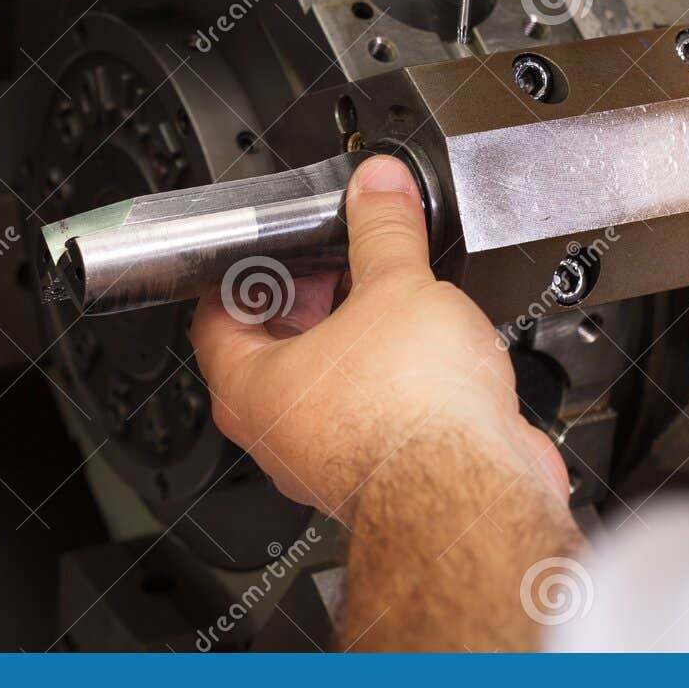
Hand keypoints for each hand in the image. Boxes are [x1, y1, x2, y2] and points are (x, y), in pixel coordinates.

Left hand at [191, 155, 568, 521]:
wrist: (473, 497)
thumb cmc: (412, 418)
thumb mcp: (398, 287)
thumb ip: (384, 229)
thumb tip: (378, 189)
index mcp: (251, 387)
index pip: (215, 317)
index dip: (242, 272)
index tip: (271, 249)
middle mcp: (279, 434)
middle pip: (274, 350)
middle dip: (311, 301)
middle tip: (341, 265)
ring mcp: (329, 461)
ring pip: (329, 387)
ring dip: (357, 344)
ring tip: (394, 303)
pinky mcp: (383, 477)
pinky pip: (376, 417)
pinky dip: (396, 385)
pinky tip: (434, 359)